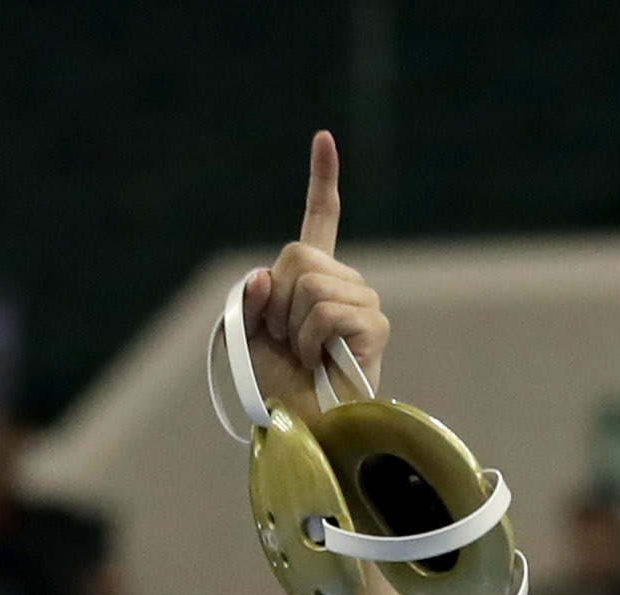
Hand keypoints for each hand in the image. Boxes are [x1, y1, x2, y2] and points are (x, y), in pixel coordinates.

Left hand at [240, 133, 387, 420]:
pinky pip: (324, 311)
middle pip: (297, 257)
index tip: (323, 139)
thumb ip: (248, 301)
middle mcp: (344, 284)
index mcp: (314, 280)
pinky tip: (320, 361)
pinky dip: (310, 340)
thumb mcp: (246, 340)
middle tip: (287, 343)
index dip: (322, 181)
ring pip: (309, 285)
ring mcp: (363, 302)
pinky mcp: (373, 324)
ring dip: (291, 328)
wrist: (300, 429)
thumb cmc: (275, 392)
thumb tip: (265, 273)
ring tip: (304, 357)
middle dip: (276, 304)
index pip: (321, 221)